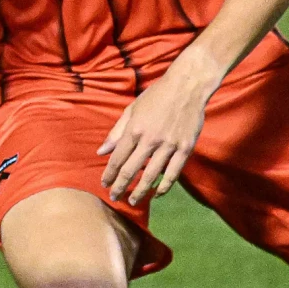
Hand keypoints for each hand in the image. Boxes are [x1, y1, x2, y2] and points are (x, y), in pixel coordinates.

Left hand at [98, 58, 216, 206]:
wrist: (187, 86)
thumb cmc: (156, 96)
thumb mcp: (132, 109)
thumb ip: (116, 132)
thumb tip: (100, 152)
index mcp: (135, 129)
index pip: (117, 158)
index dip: (109, 174)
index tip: (104, 184)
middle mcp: (150, 139)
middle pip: (131, 170)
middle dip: (120, 186)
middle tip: (114, 197)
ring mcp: (169, 145)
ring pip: (152, 176)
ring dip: (140, 191)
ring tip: (132, 201)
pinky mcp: (185, 148)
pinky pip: (173, 173)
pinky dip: (164, 186)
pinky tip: (157, 193)